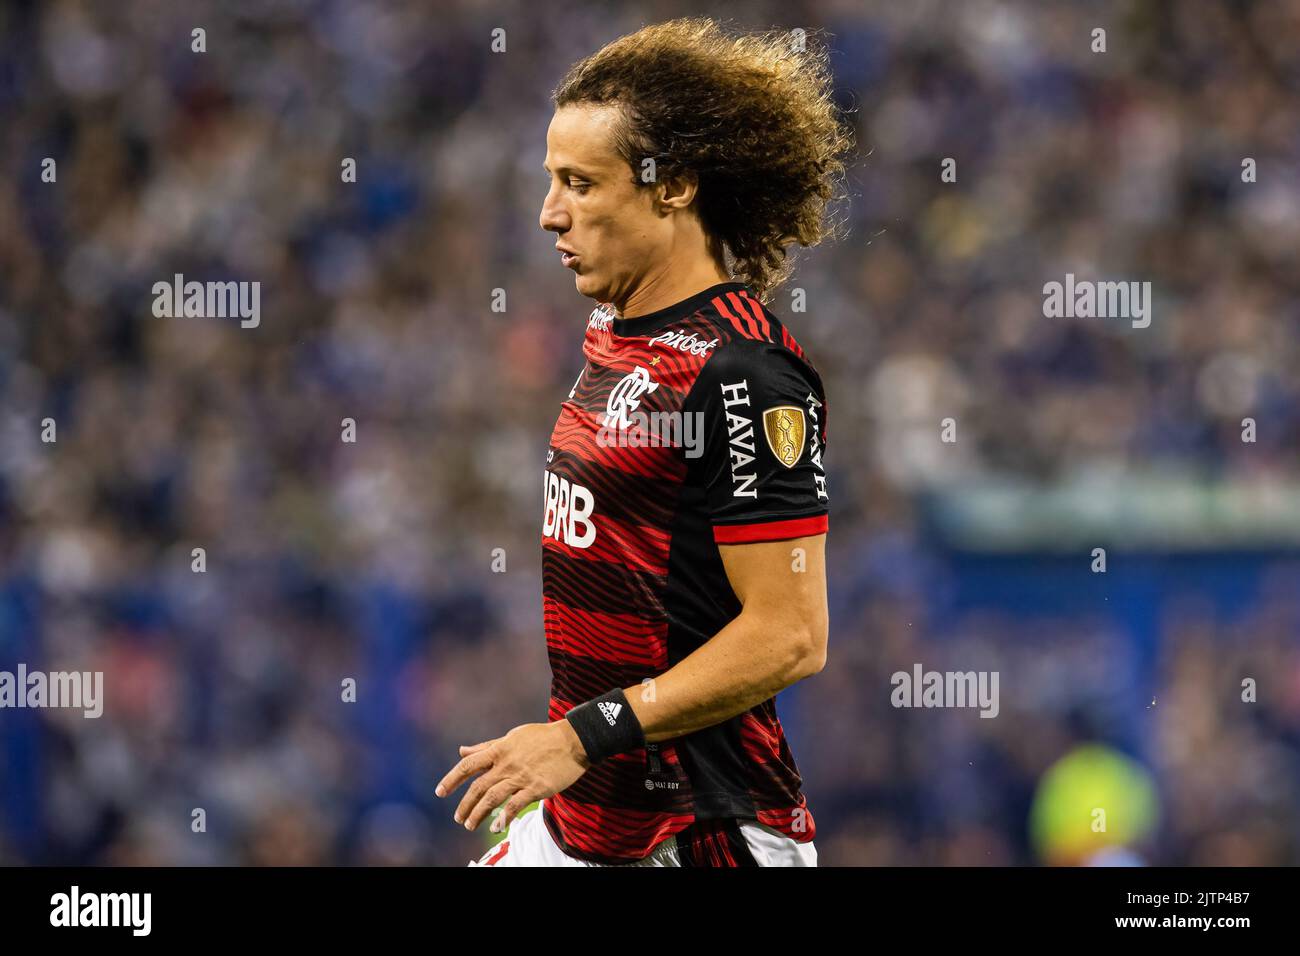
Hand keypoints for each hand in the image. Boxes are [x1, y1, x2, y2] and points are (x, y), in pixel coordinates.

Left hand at [435, 721, 591, 832]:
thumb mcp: (511, 737)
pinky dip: (503, 817)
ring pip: (492, 798)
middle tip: (458, 818)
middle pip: (478, 787)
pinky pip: (515, 806)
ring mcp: (521, 776)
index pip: (468, 765)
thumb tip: (461, 750)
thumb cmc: (542, 737)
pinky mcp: (536, 787)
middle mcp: (506, 764)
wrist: (573, 740)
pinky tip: (497, 826)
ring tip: (470, 825)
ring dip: (478, 814)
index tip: (440, 792)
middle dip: (465, 805)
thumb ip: (486, 746)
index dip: (452, 779)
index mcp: (499, 749)